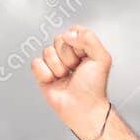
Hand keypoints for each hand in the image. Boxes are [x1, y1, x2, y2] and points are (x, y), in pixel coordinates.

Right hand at [31, 25, 112, 139]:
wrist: (83, 108)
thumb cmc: (94, 88)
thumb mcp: (102, 58)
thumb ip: (89, 38)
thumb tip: (68, 34)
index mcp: (82, 49)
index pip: (72, 32)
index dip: (77, 44)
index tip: (84, 57)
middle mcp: (67, 54)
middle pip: (58, 40)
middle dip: (68, 56)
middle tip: (75, 70)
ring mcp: (54, 64)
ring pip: (47, 51)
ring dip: (58, 67)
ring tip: (66, 77)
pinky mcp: (43, 74)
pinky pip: (36, 63)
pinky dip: (46, 74)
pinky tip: (55, 81)